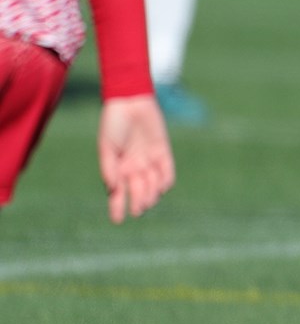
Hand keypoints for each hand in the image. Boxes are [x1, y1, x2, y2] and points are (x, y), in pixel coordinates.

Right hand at [98, 94, 174, 222]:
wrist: (131, 103)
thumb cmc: (114, 124)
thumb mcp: (107, 147)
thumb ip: (109, 167)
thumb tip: (113, 189)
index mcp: (117, 169)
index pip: (117, 195)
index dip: (118, 209)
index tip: (118, 221)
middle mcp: (133, 169)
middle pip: (138, 193)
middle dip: (139, 202)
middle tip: (138, 208)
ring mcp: (149, 162)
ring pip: (153, 187)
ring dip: (151, 195)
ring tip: (148, 198)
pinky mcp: (163, 154)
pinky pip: (167, 174)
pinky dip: (165, 182)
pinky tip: (162, 186)